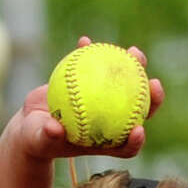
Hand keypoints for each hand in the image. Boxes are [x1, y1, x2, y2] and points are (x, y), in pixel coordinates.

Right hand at [16, 37, 164, 161]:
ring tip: (133, 51)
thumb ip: (47, 136)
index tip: (139, 130)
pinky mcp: (90, 83)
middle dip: (150, 99)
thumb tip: (53, 129)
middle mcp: (110, 122)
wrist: (32, 124)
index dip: (136, 140)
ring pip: (124, 85)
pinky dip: (91, 53)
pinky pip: (95, 65)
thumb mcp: (38, 140)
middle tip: (154, 83)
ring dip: (133, 67)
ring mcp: (103, 101)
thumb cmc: (37, 139)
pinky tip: (84, 41)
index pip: (126, 146)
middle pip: (137, 112)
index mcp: (104, 142)